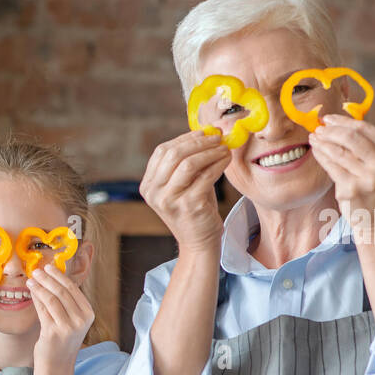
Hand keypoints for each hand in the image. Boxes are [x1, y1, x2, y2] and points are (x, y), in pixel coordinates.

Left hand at [29, 265, 94, 366]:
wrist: (57, 363)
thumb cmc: (61, 339)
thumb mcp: (69, 319)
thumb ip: (64, 301)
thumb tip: (49, 276)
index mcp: (88, 314)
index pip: (73, 289)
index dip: (59, 276)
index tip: (48, 267)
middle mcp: (81, 320)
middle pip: (62, 292)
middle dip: (47, 279)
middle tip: (36, 270)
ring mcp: (68, 327)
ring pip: (52, 299)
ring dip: (40, 287)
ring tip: (30, 279)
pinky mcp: (54, 332)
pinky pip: (43, 310)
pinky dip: (36, 298)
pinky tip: (30, 291)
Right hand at [139, 131, 230, 253]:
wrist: (199, 242)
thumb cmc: (193, 209)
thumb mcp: (182, 185)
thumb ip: (186, 162)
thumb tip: (205, 133)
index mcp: (148, 185)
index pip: (162, 151)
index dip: (184, 138)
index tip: (204, 133)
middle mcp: (154, 193)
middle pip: (173, 154)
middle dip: (198, 141)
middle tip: (217, 137)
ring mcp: (169, 200)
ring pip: (189, 163)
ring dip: (210, 151)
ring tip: (224, 148)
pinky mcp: (189, 205)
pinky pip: (205, 175)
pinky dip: (218, 163)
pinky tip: (226, 159)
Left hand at [309, 116, 374, 245]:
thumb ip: (368, 147)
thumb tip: (338, 124)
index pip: (366, 129)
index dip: (344, 121)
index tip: (328, 118)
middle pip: (351, 137)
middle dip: (331, 130)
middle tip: (318, 128)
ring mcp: (369, 178)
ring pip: (339, 152)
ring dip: (322, 142)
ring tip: (313, 137)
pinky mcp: (352, 190)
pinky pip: (331, 167)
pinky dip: (321, 156)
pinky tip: (316, 150)